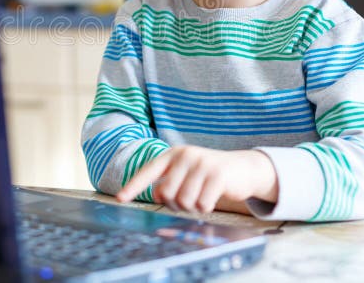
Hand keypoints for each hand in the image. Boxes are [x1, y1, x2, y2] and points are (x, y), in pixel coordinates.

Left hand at [115, 146, 276, 212]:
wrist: (243, 168)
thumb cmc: (209, 174)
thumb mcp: (187, 173)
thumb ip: (169, 182)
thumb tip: (156, 196)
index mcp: (174, 154)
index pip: (148, 171)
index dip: (133, 186)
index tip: (120, 199)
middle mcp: (185, 155)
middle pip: (166, 194)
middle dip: (176, 204)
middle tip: (189, 200)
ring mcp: (201, 164)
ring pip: (184, 201)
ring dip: (192, 207)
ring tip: (202, 197)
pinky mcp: (217, 175)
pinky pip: (202, 204)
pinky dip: (206, 208)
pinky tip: (212, 198)